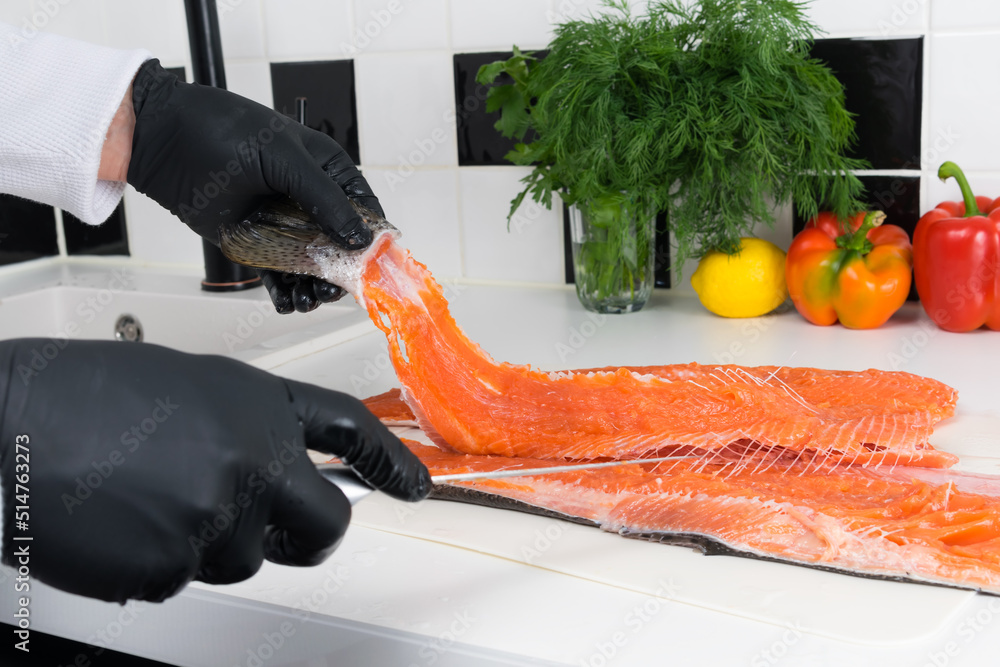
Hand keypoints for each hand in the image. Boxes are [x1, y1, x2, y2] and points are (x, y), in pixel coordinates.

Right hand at [0, 339, 429, 602]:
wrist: (12, 422)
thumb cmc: (91, 394)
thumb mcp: (196, 387)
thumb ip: (255, 428)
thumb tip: (289, 469)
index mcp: (260, 408)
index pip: (351, 434)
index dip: (392, 463)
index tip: (417, 485)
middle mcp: (252, 462)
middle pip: (326, 527)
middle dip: (310, 535)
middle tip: (282, 528)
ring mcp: (216, 520)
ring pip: (247, 559)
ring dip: (216, 541)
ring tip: (156, 495)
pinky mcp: (173, 569)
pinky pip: (190, 579)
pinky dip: (166, 560)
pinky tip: (130, 521)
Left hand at [124, 59, 381, 312]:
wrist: (167, 142)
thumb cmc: (225, 131)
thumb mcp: (285, 159)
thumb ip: (325, 199)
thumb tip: (360, 237)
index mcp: (325, 170)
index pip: (363, 208)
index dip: (373, 237)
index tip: (376, 266)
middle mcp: (308, 199)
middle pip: (340, 244)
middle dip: (341, 271)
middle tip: (331, 289)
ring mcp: (282, 223)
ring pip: (311, 264)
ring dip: (313, 287)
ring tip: (307, 300)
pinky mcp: (256, 242)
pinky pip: (278, 273)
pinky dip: (284, 291)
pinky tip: (288, 302)